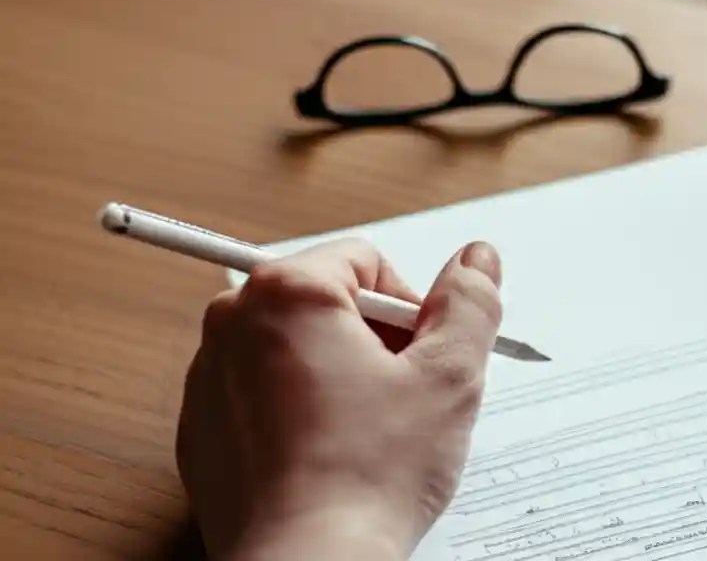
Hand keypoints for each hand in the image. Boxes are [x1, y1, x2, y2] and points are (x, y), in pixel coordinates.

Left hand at [176, 238, 503, 560]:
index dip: (409, 308)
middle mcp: (234, 323)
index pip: (367, 261)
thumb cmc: (369, 475)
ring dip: (338, 376)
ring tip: (366, 433)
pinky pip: (263, 395)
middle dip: (373, 341)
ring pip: (297, 349)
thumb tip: (477, 258)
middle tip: (400, 398)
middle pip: (328, 301)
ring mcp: (209, 378)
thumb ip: (469, 303)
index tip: (420, 360)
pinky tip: (330, 456)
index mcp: (289, 292)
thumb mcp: (448, 377)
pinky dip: (298, 413)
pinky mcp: (202, 429)